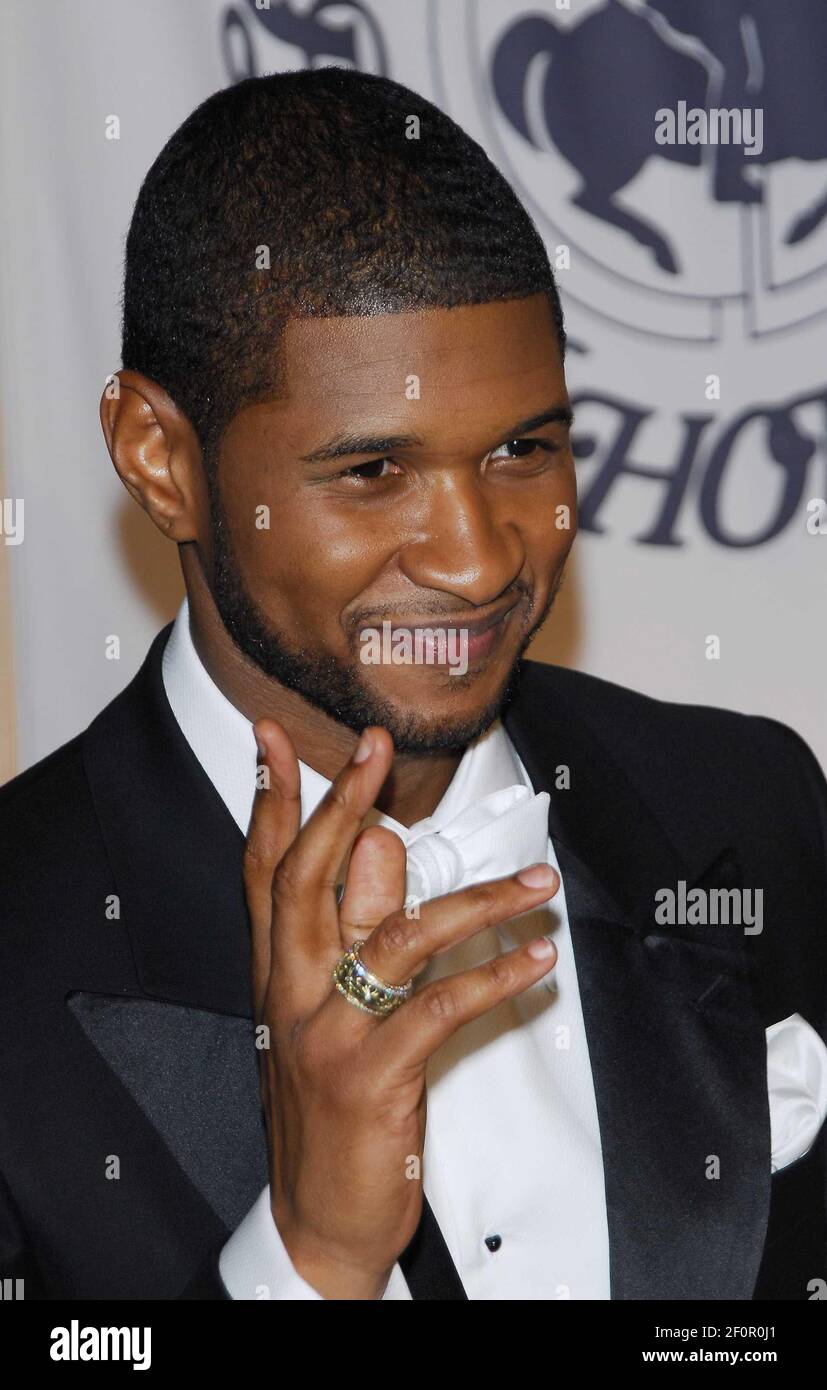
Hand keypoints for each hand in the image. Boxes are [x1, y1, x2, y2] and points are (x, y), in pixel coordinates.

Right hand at [244, 721, 558, 1298]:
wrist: (319, 1218)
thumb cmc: (332, 1108)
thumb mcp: (334, 1010)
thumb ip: (358, 925)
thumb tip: (383, 843)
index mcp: (278, 973)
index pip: (265, 870)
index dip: (270, 800)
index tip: (276, 737)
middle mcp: (290, 993)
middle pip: (307, 880)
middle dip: (340, 804)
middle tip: (372, 745)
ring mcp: (326, 1035)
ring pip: (395, 938)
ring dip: (476, 901)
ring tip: (538, 882)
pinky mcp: (370, 1078)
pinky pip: (439, 1010)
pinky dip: (496, 980)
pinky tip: (538, 960)